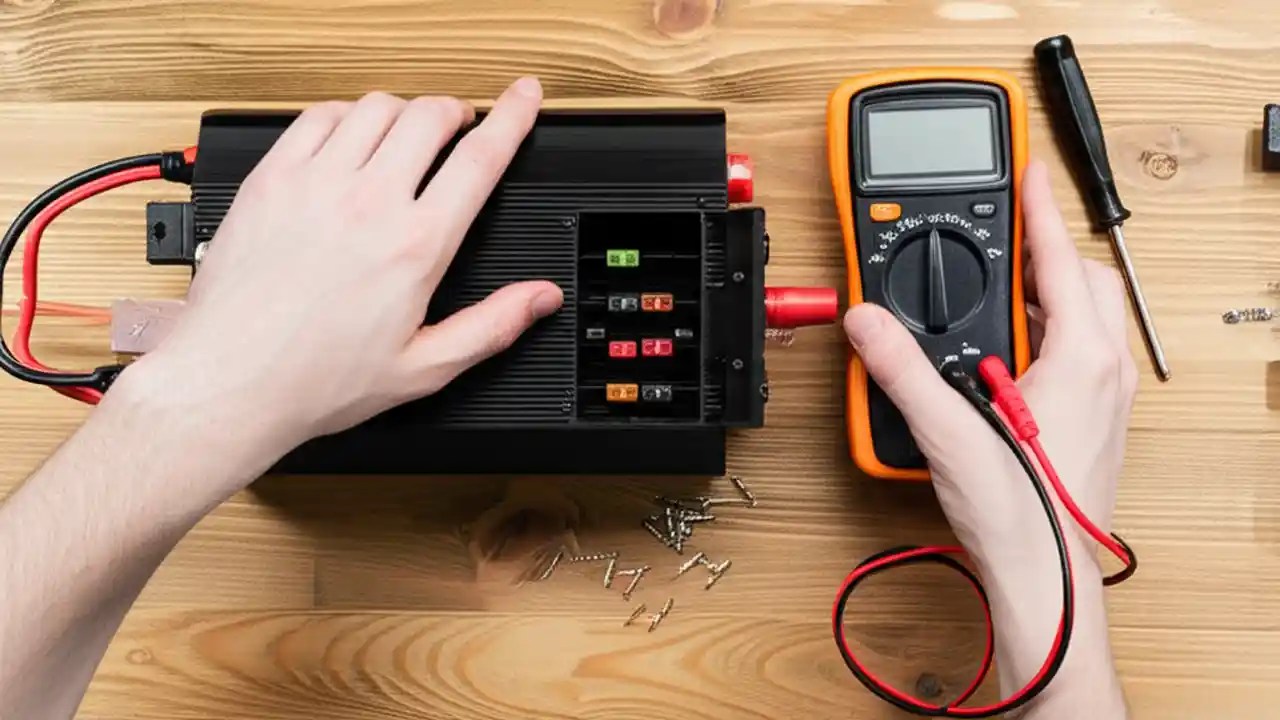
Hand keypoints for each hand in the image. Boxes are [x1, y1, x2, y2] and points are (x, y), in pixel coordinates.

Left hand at [122, 79, 562, 453]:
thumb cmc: (317, 379)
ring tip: (405, 132)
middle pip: (429, 116)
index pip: (480, 158)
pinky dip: (344, 114)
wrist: (231, 380)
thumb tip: (540, 299)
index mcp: (415, 247)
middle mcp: (368, 203)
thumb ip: (492, 326)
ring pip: (375, 108)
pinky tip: (348, 137)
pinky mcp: (271, 180)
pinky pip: (317, 117)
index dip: (512, 117)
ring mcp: (315, 184)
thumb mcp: (424, 368)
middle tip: (459, 125)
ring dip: (403, 111)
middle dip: (455, 112)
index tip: (523, 97)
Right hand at [843, 159, 1134, 709]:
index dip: (1039, 207)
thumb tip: (868, 322)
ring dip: (1040, 292)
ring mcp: (1105, 396)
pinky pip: (1078, 350)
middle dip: (1040, 249)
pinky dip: (1045, 330)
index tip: (1026, 170)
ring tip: (993, 290)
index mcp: (1081, 358)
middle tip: (1001, 232)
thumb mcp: (948, 433)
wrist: (1047, 578)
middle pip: (1080, 279)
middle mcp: (1104, 370)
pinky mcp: (1093, 419)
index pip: (1059, 257)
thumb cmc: (1021, 514)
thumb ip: (900, 370)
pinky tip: (1004, 351)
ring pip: (1082, 315)